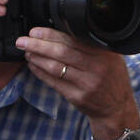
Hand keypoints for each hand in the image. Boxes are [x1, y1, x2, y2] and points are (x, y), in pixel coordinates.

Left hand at [15, 28, 139, 138]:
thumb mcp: (111, 58)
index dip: (51, 35)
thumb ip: (92, 46)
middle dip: (38, 45)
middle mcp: (96, 68)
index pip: (72, 40)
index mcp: (103, 54)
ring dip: (37, 58)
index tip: (35, 31)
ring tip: (26, 52)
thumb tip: (62, 30)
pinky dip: (40, 72)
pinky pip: (54, 82)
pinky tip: (34, 66)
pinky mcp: (77, 97)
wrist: (116, 108)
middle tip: (23, 41)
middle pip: (61, 52)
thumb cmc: (111, 79)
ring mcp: (86, 84)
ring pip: (55, 67)